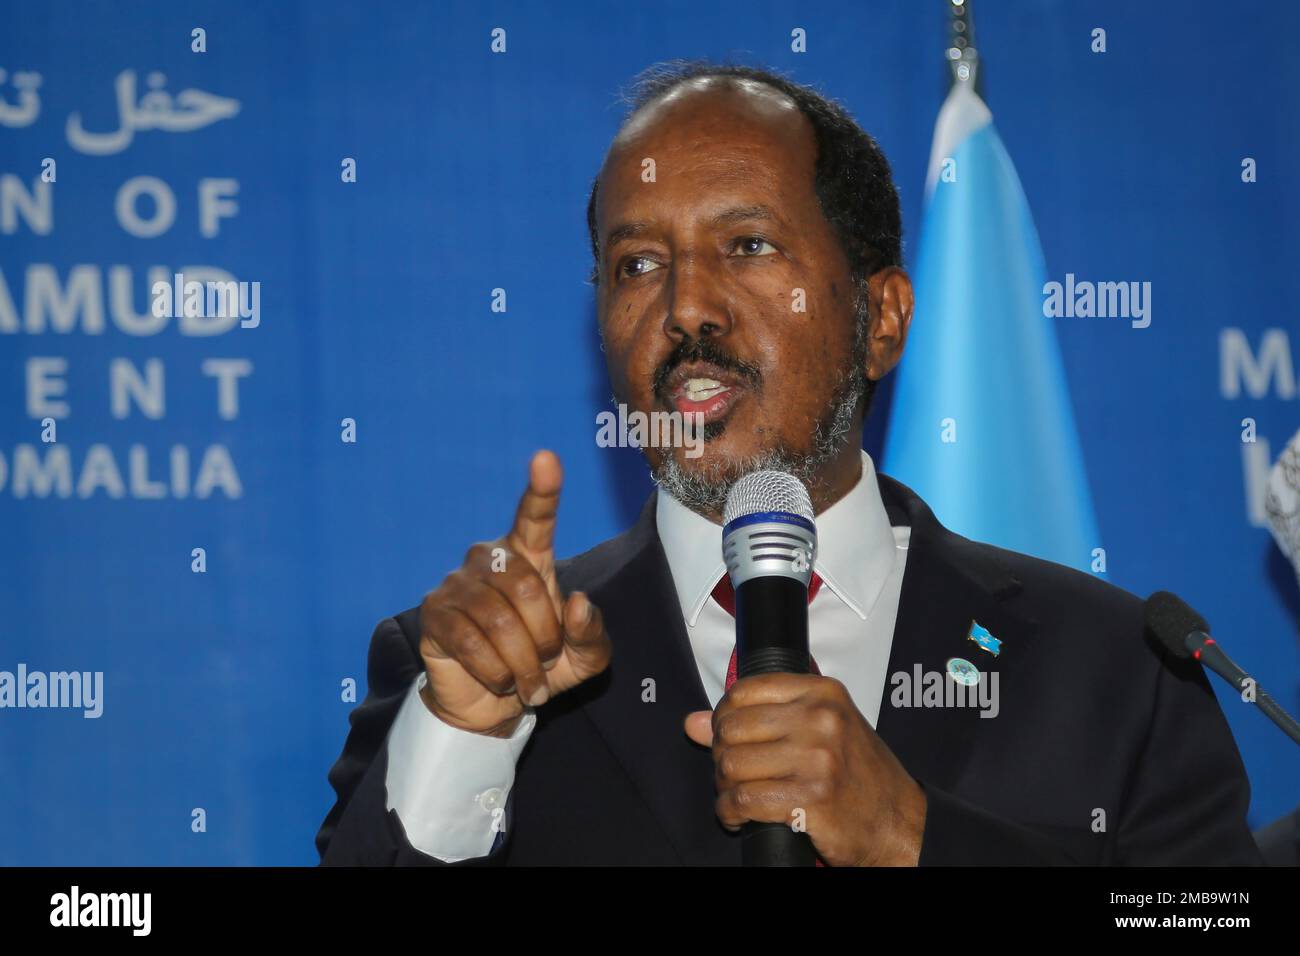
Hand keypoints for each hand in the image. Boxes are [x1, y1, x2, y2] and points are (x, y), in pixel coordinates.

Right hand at [418, 450, 611, 736]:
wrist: (492, 706)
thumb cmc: (542, 669)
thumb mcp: (584, 659)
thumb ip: (592, 633)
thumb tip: (578, 602)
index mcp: (529, 558)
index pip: (535, 518)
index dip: (542, 490)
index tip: (547, 459)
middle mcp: (489, 560)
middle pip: (526, 586)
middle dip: (546, 636)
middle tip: (546, 665)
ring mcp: (457, 584)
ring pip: (499, 620)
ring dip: (522, 663)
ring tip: (526, 681)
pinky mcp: (435, 615)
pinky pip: (470, 641)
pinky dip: (495, 671)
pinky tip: (499, 681)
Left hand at [684, 674, 926, 865]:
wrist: (900, 823)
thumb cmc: (861, 776)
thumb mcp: (819, 732)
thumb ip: (758, 719)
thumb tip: (693, 722)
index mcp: (823, 693)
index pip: (743, 691)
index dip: (724, 716)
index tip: (729, 736)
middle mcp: (821, 720)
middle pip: (730, 729)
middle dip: (721, 755)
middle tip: (732, 773)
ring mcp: (817, 760)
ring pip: (731, 766)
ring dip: (724, 787)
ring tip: (736, 796)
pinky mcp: (810, 799)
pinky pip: (743, 801)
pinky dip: (730, 813)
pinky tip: (739, 817)